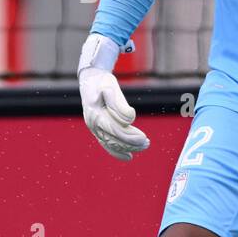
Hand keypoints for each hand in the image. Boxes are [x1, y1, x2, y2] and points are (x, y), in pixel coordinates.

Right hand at [78, 33, 149, 161]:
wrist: (90, 79)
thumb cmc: (102, 82)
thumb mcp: (110, 88)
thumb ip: (119, 105)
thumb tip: (130, 120)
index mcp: (95, 115)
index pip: (115, 131)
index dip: (130, 137)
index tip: (144, 138)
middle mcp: (93, 124)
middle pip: (114, 140)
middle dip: (132, 144)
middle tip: (147, 143)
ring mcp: (94, 128)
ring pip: (112, 144)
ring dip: (128, 147)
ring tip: (144, 146)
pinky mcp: (97, 129)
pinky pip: (107, 144)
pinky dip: (117, 151)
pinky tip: (129, 157)